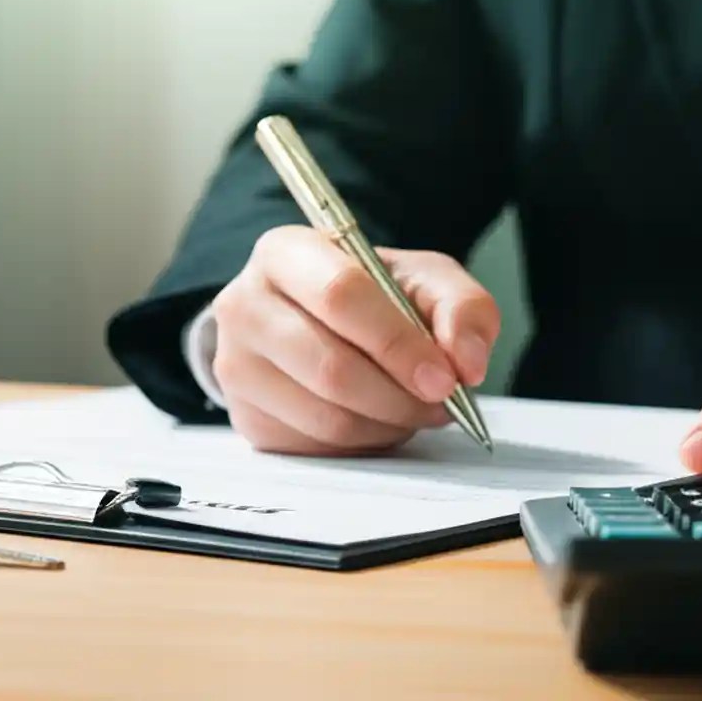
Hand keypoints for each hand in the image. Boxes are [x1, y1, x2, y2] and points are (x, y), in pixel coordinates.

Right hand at [210, 225, 499, 454]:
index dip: (397, 342)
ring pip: (327, 417)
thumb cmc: (370, 296)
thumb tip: (466, 363)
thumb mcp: (423, 280)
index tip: (443, 377)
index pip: (339, 295)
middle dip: (400, 395)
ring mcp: (236, 366)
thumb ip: (461, 308)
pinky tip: (375, 418)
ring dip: (388, 423)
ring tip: (412, 407)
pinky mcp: (245, 418)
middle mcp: (244, 306)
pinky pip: (317, 447)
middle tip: (440, 401)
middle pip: (331, 367)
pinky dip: (363, 442)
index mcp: (285, 253)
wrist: (316, 323)